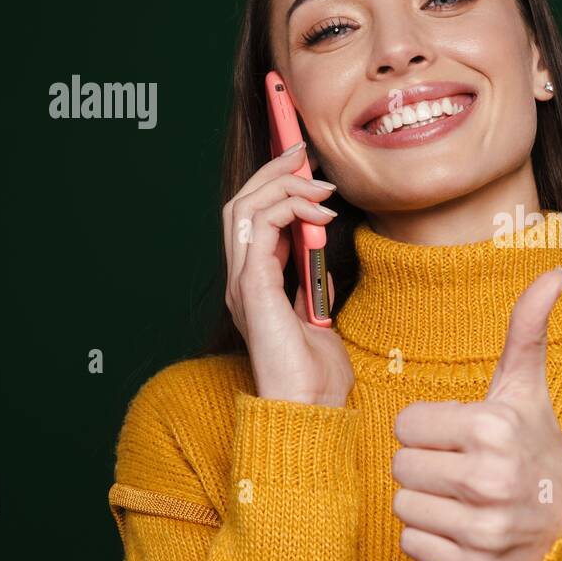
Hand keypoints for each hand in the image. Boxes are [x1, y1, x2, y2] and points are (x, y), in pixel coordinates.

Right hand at [221, 142, 354, 406]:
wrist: (310, 407)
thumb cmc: (316, 374)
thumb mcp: (317, 318)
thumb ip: (311, 285)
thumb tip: (321, 253)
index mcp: (253, 285)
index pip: (251, 219)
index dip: (271, 185)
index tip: (301, 162)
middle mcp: (241, 280)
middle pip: (240, 204)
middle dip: (271, 171)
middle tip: (304, 152)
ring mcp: (241, 283)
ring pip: (243, 208)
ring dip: (282, 185)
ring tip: (319, 183)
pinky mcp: (252, 288)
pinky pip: (260, 227)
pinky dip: (289, 209)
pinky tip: (320, 213)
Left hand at [390, 266, 561, 560]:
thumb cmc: (536, 448)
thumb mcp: (527, 389)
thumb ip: (526, 329)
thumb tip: (554, 271)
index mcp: (493, 427)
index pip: (406, 424)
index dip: (430, 428)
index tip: (463, 437)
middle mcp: (488, 479)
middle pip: (400, 465)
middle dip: (426, 464)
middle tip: (462, 467)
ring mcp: (482, 528)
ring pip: (402, 504)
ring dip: (426, 500)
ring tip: (462, 498)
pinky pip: (410, 543)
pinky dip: (430, 538)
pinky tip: (462, 527)